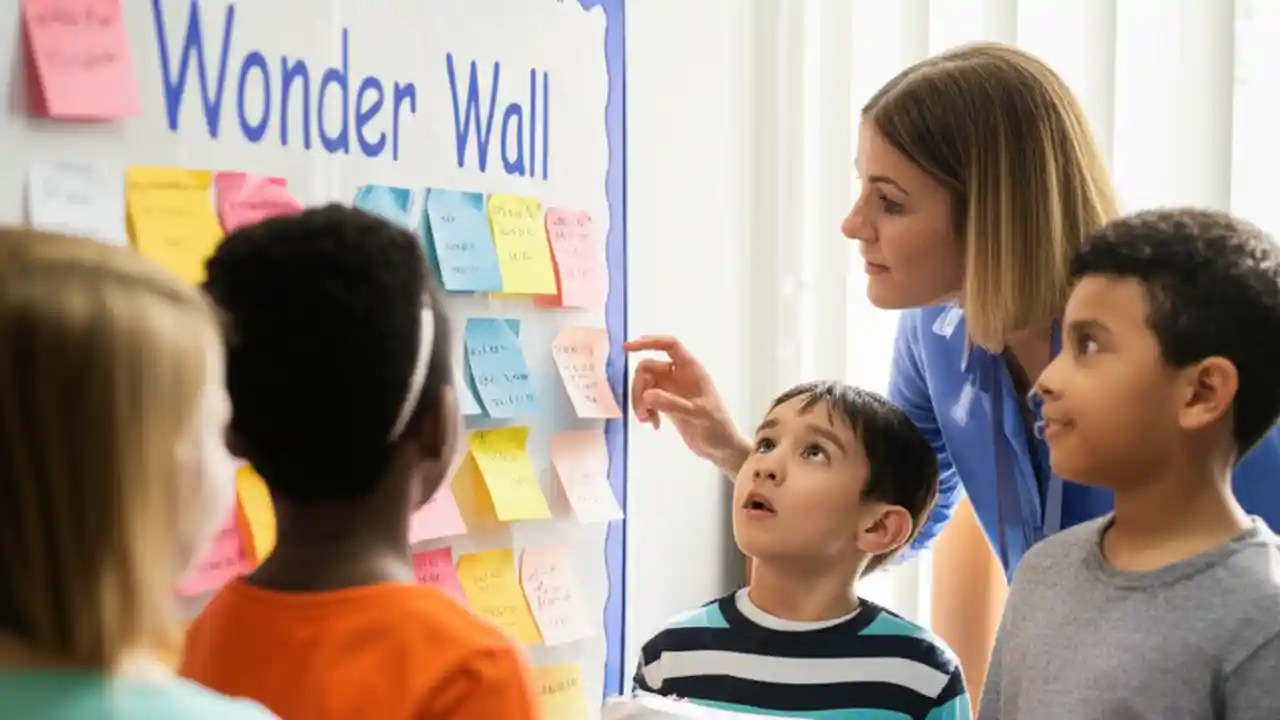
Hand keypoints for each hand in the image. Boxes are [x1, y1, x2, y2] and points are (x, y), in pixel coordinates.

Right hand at [624, 334, 750, 473]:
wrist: (722, 448)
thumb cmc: (718, 427)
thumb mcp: (698, 414)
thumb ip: (672, 403)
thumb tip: (646, 395)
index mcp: (691, 369)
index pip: (669, 345)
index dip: (649, 342)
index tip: (628, 348)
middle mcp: (680, 375)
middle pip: (649, 368)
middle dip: (639, 387)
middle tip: (641, 411)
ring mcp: (672, 389)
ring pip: (645, 384)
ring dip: (640, 401)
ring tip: (646, 420)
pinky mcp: (667, 404)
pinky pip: (647, 400)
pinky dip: (646, 410)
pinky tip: (654, 424)